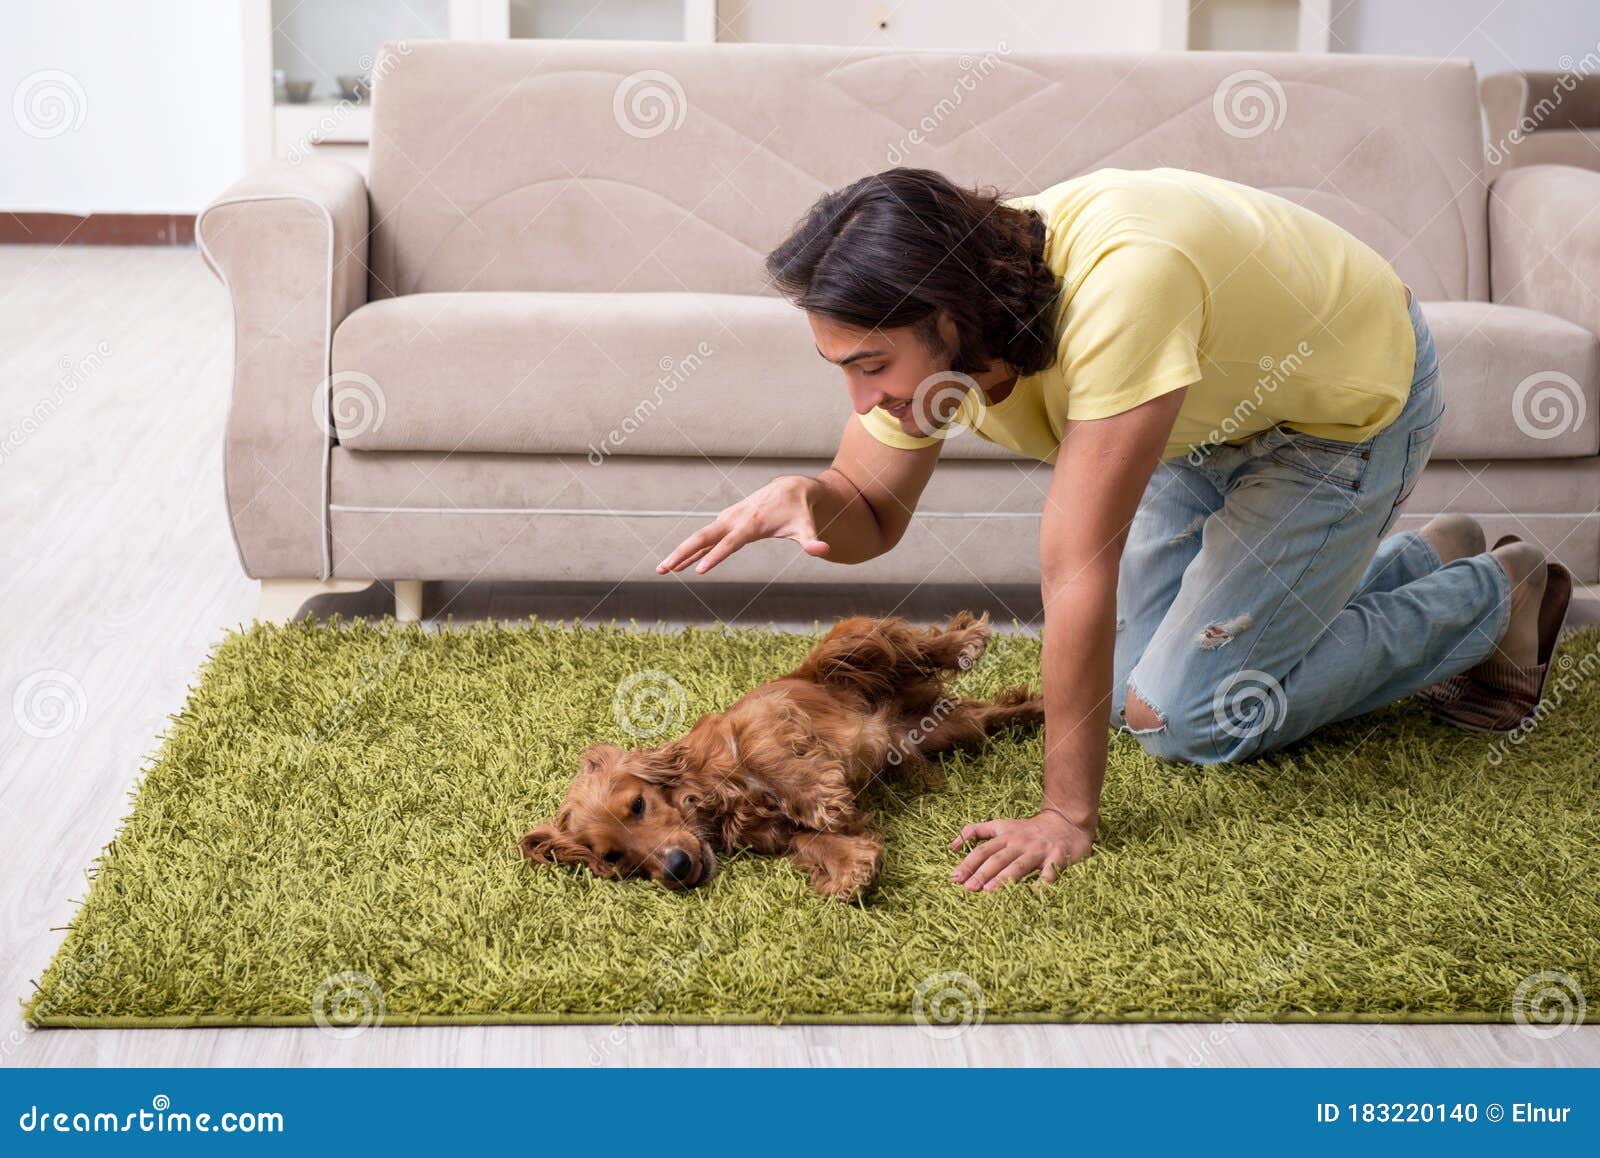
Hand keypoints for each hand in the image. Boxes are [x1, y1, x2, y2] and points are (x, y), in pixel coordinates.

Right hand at [657, 475, 828, 574]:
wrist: (790, 489)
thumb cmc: (798, 512)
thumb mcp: (806, 527)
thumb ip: (812, 541)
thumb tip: (824, 550)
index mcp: (749, 524)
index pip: (729, 544)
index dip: (715, 557)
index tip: (698, 571)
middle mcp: (734, 520)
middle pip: (703, 538)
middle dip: (682, 553)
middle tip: (662, 570)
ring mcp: (727, 519)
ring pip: (699, 537)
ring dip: (680, 552)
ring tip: (663, 569)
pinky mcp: (726, 521)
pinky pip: (705, 537)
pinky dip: (690, 549)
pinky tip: (679, 562)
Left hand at [949, 808, 1094, 890]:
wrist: (1066, 822)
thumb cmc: (1028, 829)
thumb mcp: (1001, 825)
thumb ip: (977, 831)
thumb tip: (952, 846)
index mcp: (1005, 836)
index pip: (982, 850)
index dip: (968, 863)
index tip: (954, 878)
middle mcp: (1019, 842)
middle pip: (997, 858)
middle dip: (982, 873)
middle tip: (968, 888)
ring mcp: (1038, 850)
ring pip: (1019, 865)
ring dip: (1004, 878)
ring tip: (989, 891)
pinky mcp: (1058, 858)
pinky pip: (1049, 873)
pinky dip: (1042, 884)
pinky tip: (1033, 894)